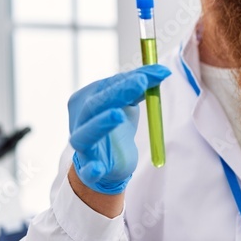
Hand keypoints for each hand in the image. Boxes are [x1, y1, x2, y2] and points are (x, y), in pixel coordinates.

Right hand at [68, 65, 171, 193]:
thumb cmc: (116, 126)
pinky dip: (92, 170)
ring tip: (118, 115)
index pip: (107, 85)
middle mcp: (80, 120)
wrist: (107, 162)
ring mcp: (82, 146)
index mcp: (86, 99)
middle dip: (118, 93)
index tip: (158, 72)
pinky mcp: (89, 169)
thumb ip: (140, 86)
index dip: (130, 78)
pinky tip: (98, 169)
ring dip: (101, 124)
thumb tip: (161, 70)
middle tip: (141, 83)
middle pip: (95, 105)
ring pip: (85, 134)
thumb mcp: (128, 103)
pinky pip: (89, 170)